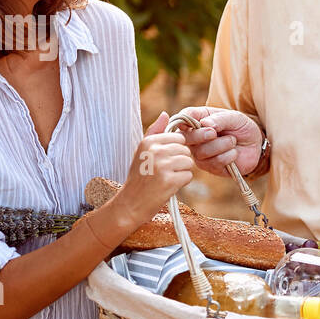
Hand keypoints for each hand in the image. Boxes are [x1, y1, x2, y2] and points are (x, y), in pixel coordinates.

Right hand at [111, 111, 194, 229]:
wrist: (130, 204)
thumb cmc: (138, 177)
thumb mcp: (142, 151)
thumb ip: (155, 132)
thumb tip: (165, 113)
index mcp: (148, 142)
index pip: (178, 137)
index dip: (176, 150)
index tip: (165, 160)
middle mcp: (154, 151)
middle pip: (185, 150)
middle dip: (180, 162)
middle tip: (165, 172)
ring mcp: (162, 166)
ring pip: (189, 163)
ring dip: (182, 172)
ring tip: (166, 179)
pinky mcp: (169, 181)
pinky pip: (188, 176)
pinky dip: (181, 183)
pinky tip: (168, 187)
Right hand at [174, 106, 262, 176]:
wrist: (255, 144)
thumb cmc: (241, 127)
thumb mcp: (234, 117)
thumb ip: (220, 118)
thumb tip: (205, 123)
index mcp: (197, 121)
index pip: (182, 119)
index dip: (184, 121)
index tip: (196, 122)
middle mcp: (195, 138)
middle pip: (185, 138)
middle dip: (199, 135)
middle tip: (213, 132)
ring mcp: (201, 154)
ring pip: (201, 152)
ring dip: (221, 145)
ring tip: (232, 141)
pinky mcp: (211, 167)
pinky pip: (215, 162)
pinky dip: (228, 156)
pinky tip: (234, 152)